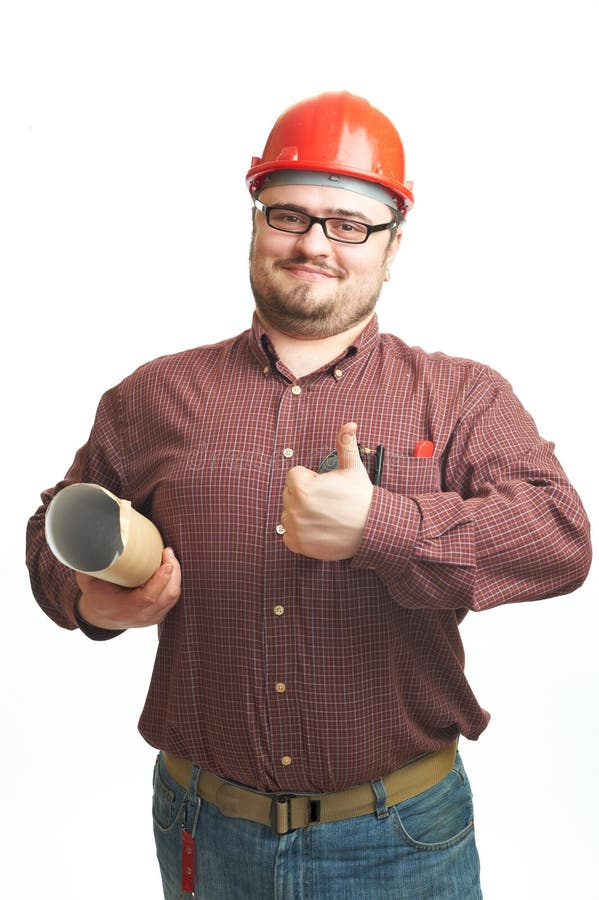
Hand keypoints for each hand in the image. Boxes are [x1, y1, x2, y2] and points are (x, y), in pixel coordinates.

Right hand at [75, 547, 181, 628]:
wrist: (100, 616)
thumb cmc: (95, 594)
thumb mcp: (88, 579)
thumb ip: (92, 563)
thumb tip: (95, 540)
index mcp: (121, 608)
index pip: (147, 598)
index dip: (160, 580)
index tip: (166, 561)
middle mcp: (139, 616)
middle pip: (167, 596)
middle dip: (173, 571)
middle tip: (167, 551)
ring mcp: (151, 617)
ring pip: (172, 596)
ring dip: (175, 574)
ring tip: (169, 555)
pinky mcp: (159, 614)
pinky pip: (172, 597)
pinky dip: (174, 580)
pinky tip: (170, 566)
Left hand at [281, 422, 373, 560]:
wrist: (373, 528)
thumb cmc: (361, 498)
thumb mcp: (353, 467)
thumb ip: (345, 443)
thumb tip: (349, 424)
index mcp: (303, 487)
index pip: (294, 476)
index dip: (310, 479)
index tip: (324, 487)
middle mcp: (295, 508)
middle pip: (290, 494)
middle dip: (304, 495)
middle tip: (326, 502)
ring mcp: (296, 528)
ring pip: (288, 514)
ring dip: (300, 514)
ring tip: (322, 515)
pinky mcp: (298, 544)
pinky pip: (288, 535)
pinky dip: (299, 534)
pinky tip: (317, 528)